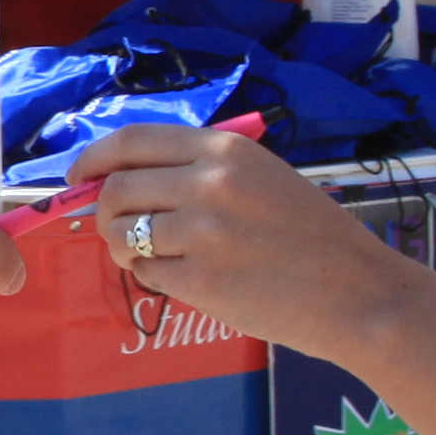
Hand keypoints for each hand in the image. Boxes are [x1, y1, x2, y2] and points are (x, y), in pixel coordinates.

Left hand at [65, 127, 430, 367]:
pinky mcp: (201, 281)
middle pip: (116, 189)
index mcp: (224, 150)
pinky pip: (148, 274)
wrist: (358, 292)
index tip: (77, 177)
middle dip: (104, 212)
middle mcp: (208, 183)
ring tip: (154, 257)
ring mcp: (203, 233)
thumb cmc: (312, 235)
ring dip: (125, 248)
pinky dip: (154, 278)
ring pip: (123, 234)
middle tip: (119, 230)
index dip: (92, 159)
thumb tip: (124, 177)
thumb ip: (200, 171)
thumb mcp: (263, 177)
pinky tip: (187, 280)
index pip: (130, 141)